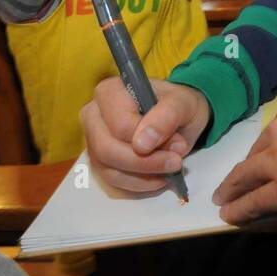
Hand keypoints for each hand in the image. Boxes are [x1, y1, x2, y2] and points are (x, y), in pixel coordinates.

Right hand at [79, 78, 209, 192]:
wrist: (178, 116)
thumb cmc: (177, 105)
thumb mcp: (183, 103)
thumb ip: (166, 116)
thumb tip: (143, 143)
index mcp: (110, 91)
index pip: (120, 125)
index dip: (148, 140)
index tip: (178, 146)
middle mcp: (93, 114)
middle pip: (107, 149)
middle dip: (144, 163)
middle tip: (175, 162)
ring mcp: (93, 139)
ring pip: (108, 168)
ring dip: (143, 176)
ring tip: (170, 169)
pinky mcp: (99, 160)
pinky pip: (112, 180)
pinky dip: (138, 184)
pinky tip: (158, 177)